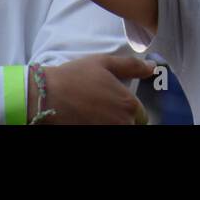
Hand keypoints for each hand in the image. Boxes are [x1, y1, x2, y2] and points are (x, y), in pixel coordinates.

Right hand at [31, 54, 154, 124]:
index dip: (131, 109)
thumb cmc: (75, 77)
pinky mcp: (93, 136)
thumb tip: (153, 67)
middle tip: (103, 108)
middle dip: (121, 118)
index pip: (142, 115)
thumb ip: (132, 66)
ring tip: (94, 113)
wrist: (46, 96)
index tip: (117, 104)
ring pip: (119, 128)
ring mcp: (108, 133)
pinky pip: (105, 132)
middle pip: (131, 124)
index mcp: (129, 105)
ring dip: (111, 122)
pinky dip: (100, 126)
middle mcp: (123, 123)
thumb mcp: (105, 63)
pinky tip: (88, 119)